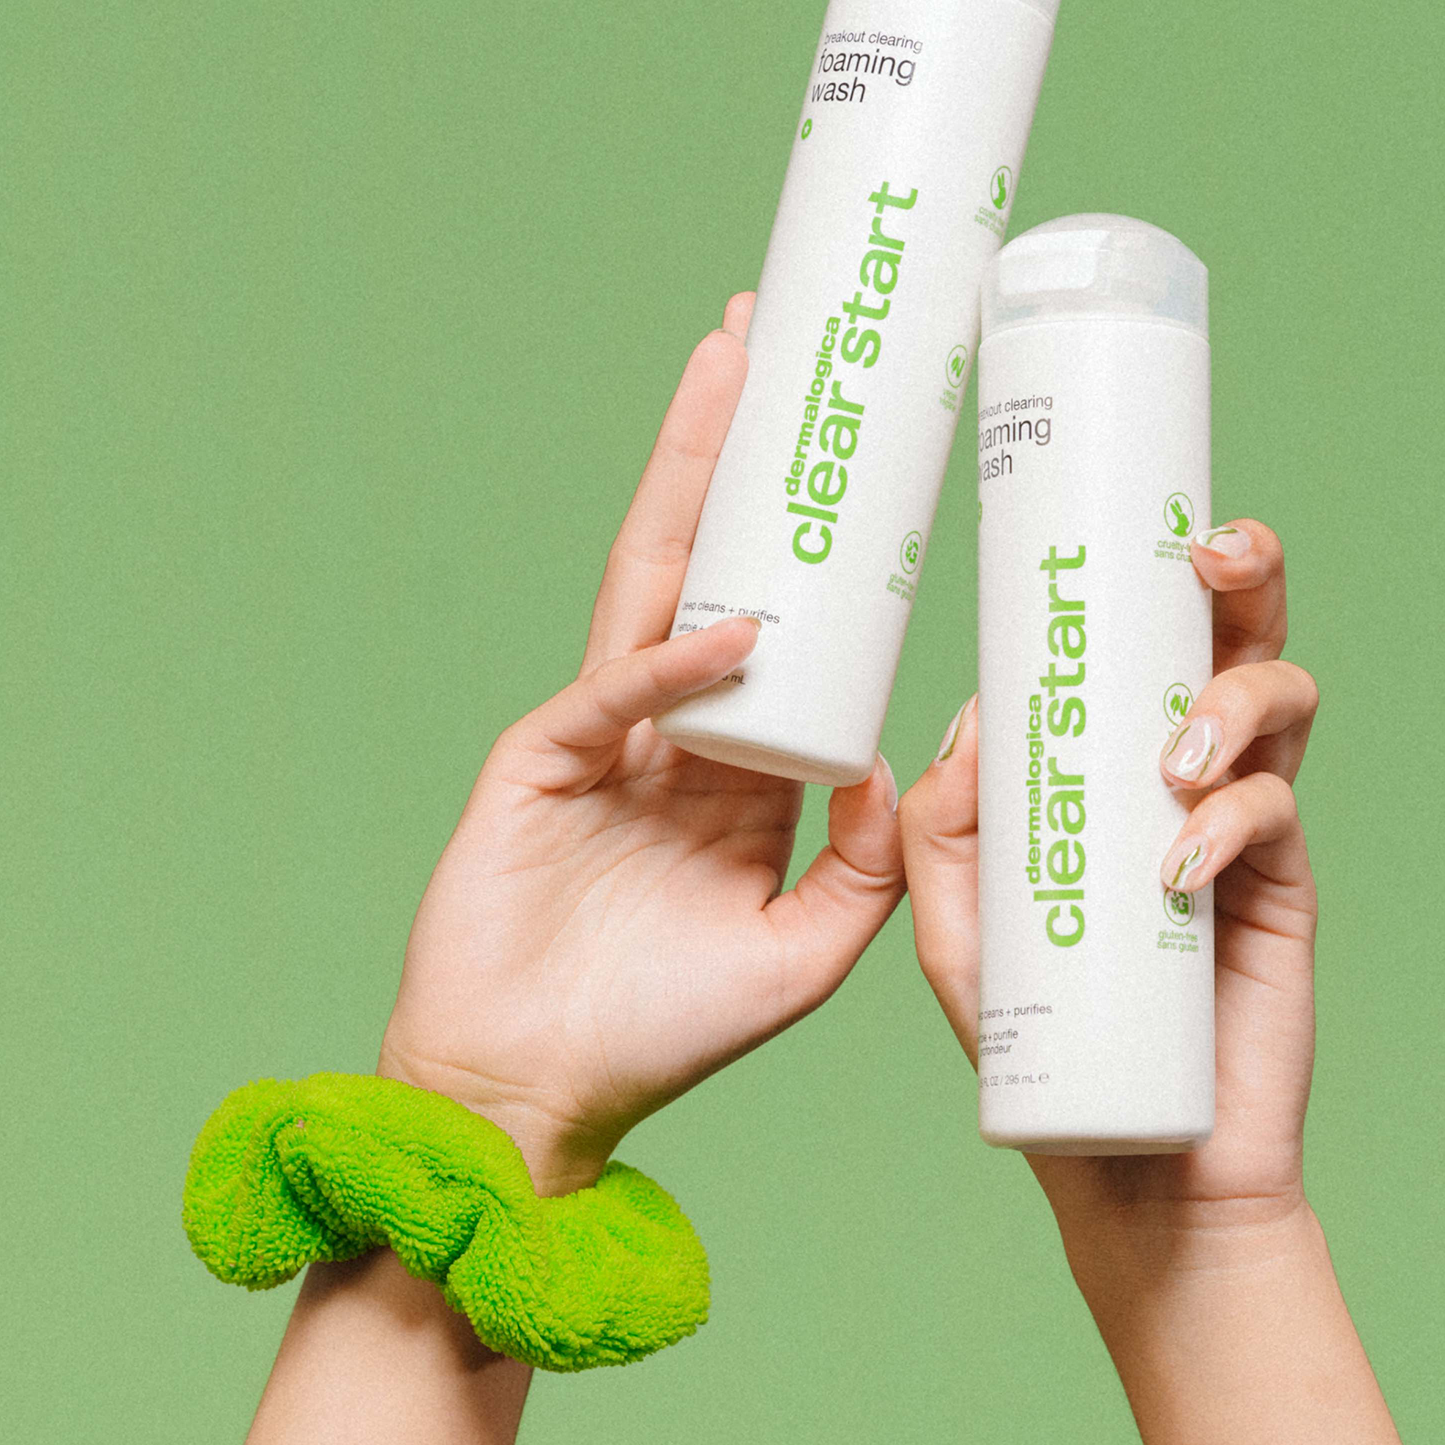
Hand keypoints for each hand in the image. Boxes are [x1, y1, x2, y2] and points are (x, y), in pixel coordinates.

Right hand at [378, 294, 905, 1192]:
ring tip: (724, 369)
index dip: (818, 538)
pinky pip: (617, 695)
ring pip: (655, 581)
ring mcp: (601, 734)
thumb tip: (908, 752)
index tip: (864, 454)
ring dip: (692, 475)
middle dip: (744, 454)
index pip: (787, 620)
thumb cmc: (666, 1033)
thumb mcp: (806, 952)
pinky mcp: (538, 762)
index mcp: (733, 763)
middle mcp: (671, 727)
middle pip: (715, 560)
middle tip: (780, 343)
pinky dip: (673, 662)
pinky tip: (731, 626)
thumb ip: (867, 860)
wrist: (535, 1100)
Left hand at [898, 520, 1319, 1300]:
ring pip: (1282, 704)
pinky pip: (1278, 815)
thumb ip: (944, 831)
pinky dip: (1234, 823)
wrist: (1124, 1156)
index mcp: (1113, 757)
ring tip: (1174, 760)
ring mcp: (1244, 824)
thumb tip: (967, 721)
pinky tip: (1180, 869)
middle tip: (1211, 555)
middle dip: (1242, 577)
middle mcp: (1188, 770)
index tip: (1138, 520)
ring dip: (1235, 701)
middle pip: (1235, 639)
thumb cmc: (1035, 1030)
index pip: (1143, 640)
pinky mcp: (1285, 888)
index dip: (1154, 570)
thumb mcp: (957, 927)